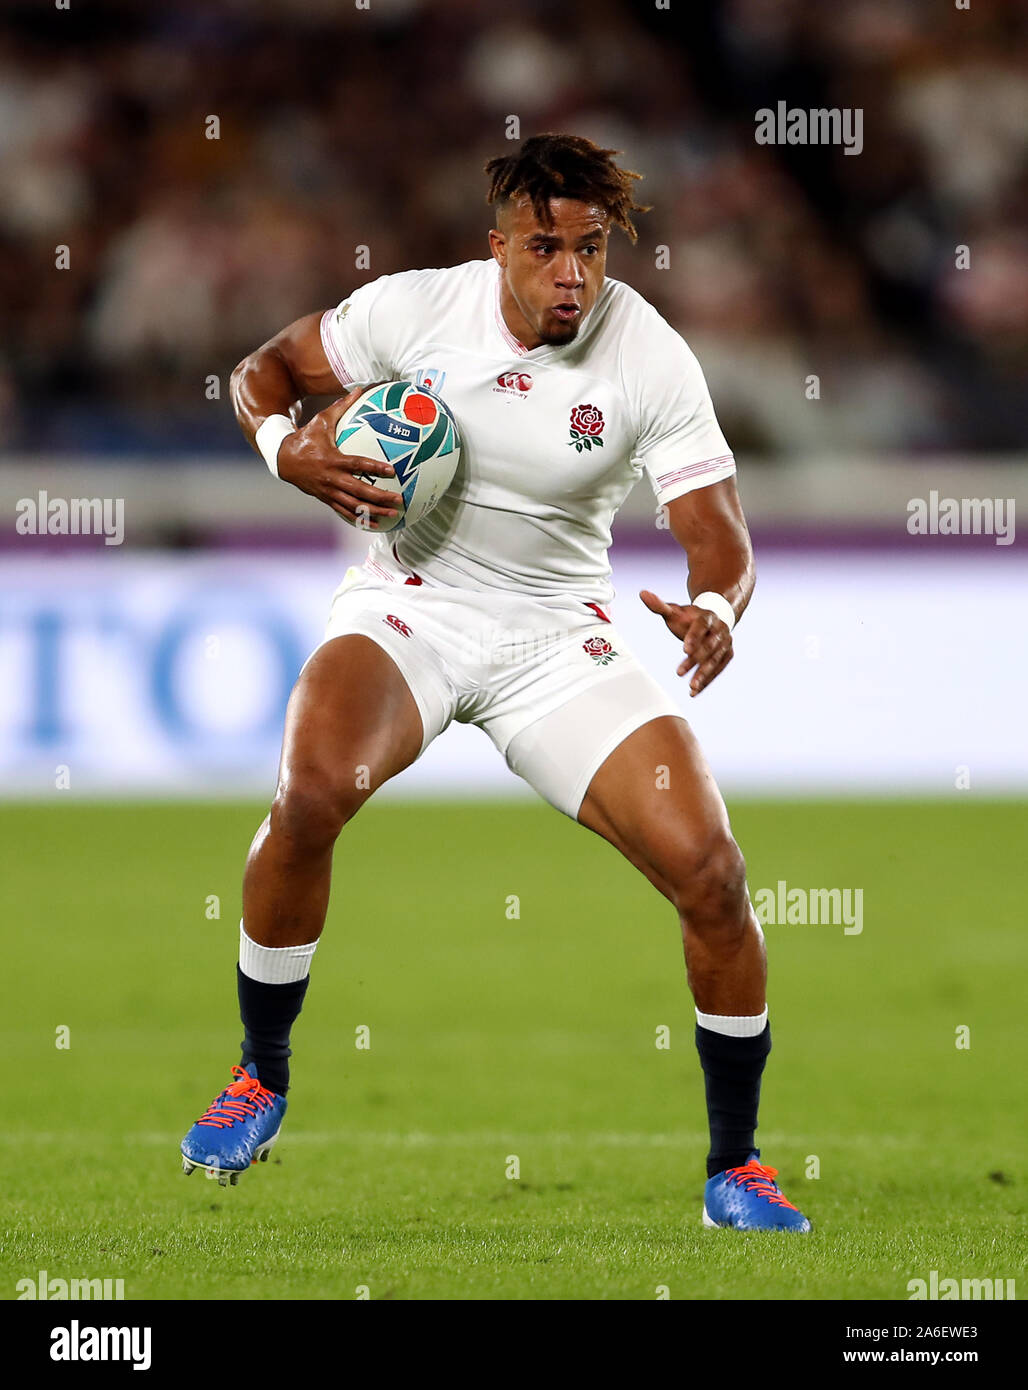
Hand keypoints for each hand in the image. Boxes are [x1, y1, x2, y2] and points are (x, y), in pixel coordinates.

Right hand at [276, 386, 399, 526]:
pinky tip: (374, 524)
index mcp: (333, 459)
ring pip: (354, 506)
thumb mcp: (322, 420)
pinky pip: (345, 512)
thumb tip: (360, 389)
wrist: (283, 458)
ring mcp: (328, 491)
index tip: (392, 471)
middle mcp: (331, 478)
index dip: (375, 468)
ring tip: (393, 515)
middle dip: (380, 497)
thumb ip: (342, 406)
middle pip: (359, 491)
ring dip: (374, 512)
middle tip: (399, 500)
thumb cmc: (306, 437)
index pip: (357, 465)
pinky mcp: (326, 499)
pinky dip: (360, 519)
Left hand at [639, 589, 733, 695]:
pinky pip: (718, 670)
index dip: (694, 637)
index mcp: (707, 617)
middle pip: (709, 646)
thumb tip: (642, 593)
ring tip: (691, 687)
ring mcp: (726, 643)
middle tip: (679, 672)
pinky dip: (707, 681)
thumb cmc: (689, 617)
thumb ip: (659, 605)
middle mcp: (720, 630)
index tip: (684, 650)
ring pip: (715, 660)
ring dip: (704, 675)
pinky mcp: (727, 655)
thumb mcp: (674, 611)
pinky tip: (695, 691)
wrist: (713, 619)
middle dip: (695, 660)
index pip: (701, 626)